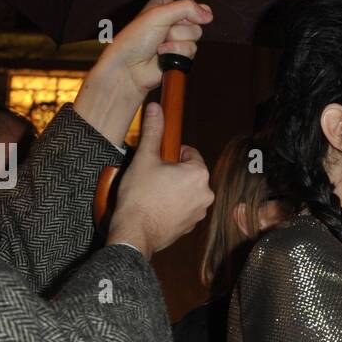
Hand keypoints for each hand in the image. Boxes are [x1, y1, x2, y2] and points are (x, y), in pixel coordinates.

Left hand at [75, 0, 212, 147]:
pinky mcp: (181, 53)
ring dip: (177, 39)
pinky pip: (192, 49)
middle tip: (170, 26)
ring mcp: (178, 37)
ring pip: (196, 33)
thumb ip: (185, 9)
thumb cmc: (136, 39)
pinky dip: (177, 51)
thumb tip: (209, 14)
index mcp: (165, 4)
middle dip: (185, 22)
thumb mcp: (158, 15)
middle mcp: (174, 19)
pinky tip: (163, 54)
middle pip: (198, 14)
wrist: (130, 68)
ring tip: (160, 43)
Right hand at [106, 102, 212, 257]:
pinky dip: (173, 206)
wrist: (135, 233)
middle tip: (152, 177)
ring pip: (187, 191)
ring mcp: (200, 212)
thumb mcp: (144, 158)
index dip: (171, 154)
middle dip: (172, 172)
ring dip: (173, 189)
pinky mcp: (191, 226)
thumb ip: (153, 131)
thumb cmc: (140, 196)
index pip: (189, 153)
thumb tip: (156, 109)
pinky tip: (156, 207)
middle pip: (189, 173)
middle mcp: (206, 193)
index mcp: (199, 174)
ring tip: (153, 193)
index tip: (157, 159)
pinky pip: (183, 208)